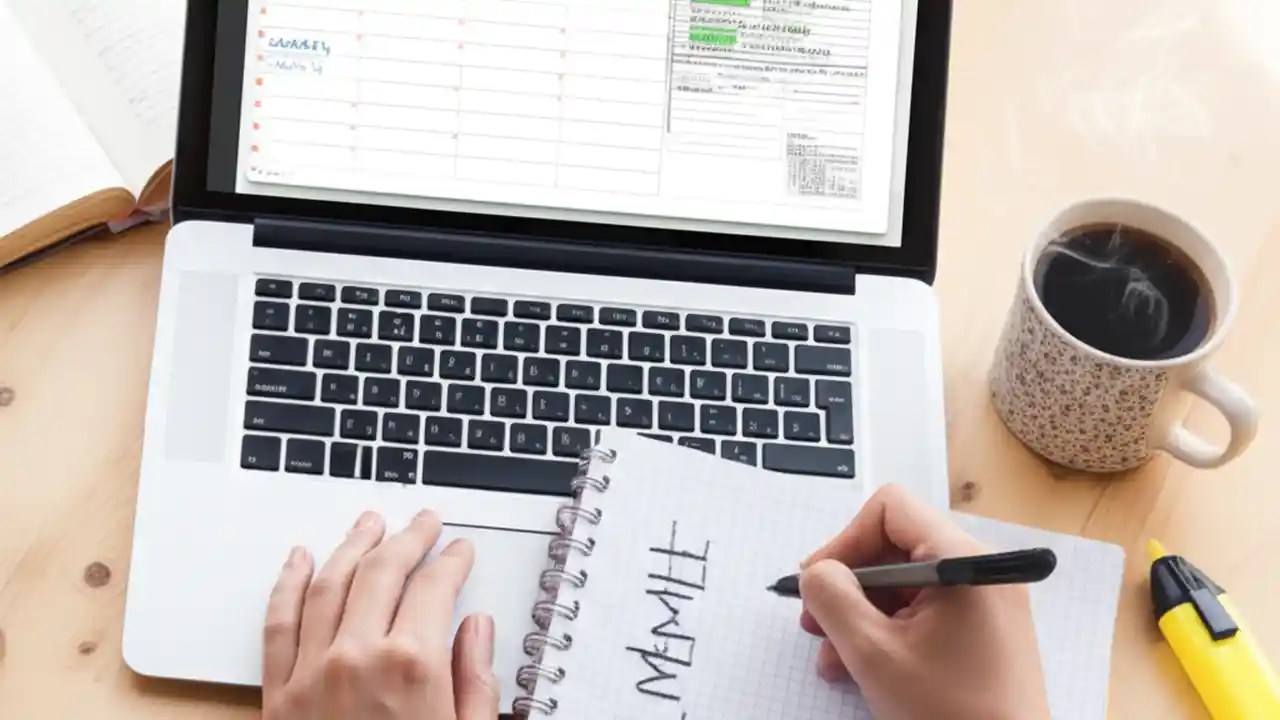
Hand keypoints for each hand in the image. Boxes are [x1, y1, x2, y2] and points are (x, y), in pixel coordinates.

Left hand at [263, 510, 498, 719]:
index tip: (458, 552)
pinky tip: (300, 560)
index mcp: (413, 667)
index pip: (435, 587)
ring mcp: (312, 673)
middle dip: (408, 538)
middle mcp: (359, 659)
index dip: (451, 561)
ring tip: (369, 524)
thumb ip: (476, 681)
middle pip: (382, 571)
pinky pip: (279, 623)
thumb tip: (477, 630)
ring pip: (330, 584)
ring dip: (352, 545)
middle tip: (422, 523)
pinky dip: (288, 584)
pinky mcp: (279, 695)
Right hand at [798, 485, 1048, 719]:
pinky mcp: (984, 632)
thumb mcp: (872, 652)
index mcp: (962, 560)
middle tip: (814, 623)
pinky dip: (887, 631)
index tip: (819, 584)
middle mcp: (980, 570)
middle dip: (848, 585)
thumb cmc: (947, 712)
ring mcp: (985, 602)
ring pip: (903, 584)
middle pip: (894, 547)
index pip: (890, 510)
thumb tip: (816, 571)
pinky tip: (858, 668)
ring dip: (859, 615)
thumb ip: (832, 598)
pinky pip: (924, 612)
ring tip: (831, 658)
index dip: (845, 541)